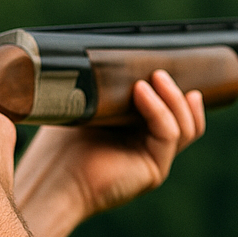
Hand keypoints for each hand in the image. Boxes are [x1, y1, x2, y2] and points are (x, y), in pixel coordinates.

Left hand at [16, 69, 206, 220]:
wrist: (51, 181)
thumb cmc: (58, 147)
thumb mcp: (84, 108)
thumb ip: (101, 90)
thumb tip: (108, 55)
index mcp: (136, 134)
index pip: (171, 111)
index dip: (174, 90)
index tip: (163, 65)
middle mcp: (149, 149)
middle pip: (186, 119)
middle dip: (177, 92)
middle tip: (159, 71)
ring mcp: (154, 160)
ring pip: (186, 126)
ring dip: (172, 98)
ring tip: (154, 77)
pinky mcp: (154, 170)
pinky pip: (169, 134)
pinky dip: (159, 110)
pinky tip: (141, 91)